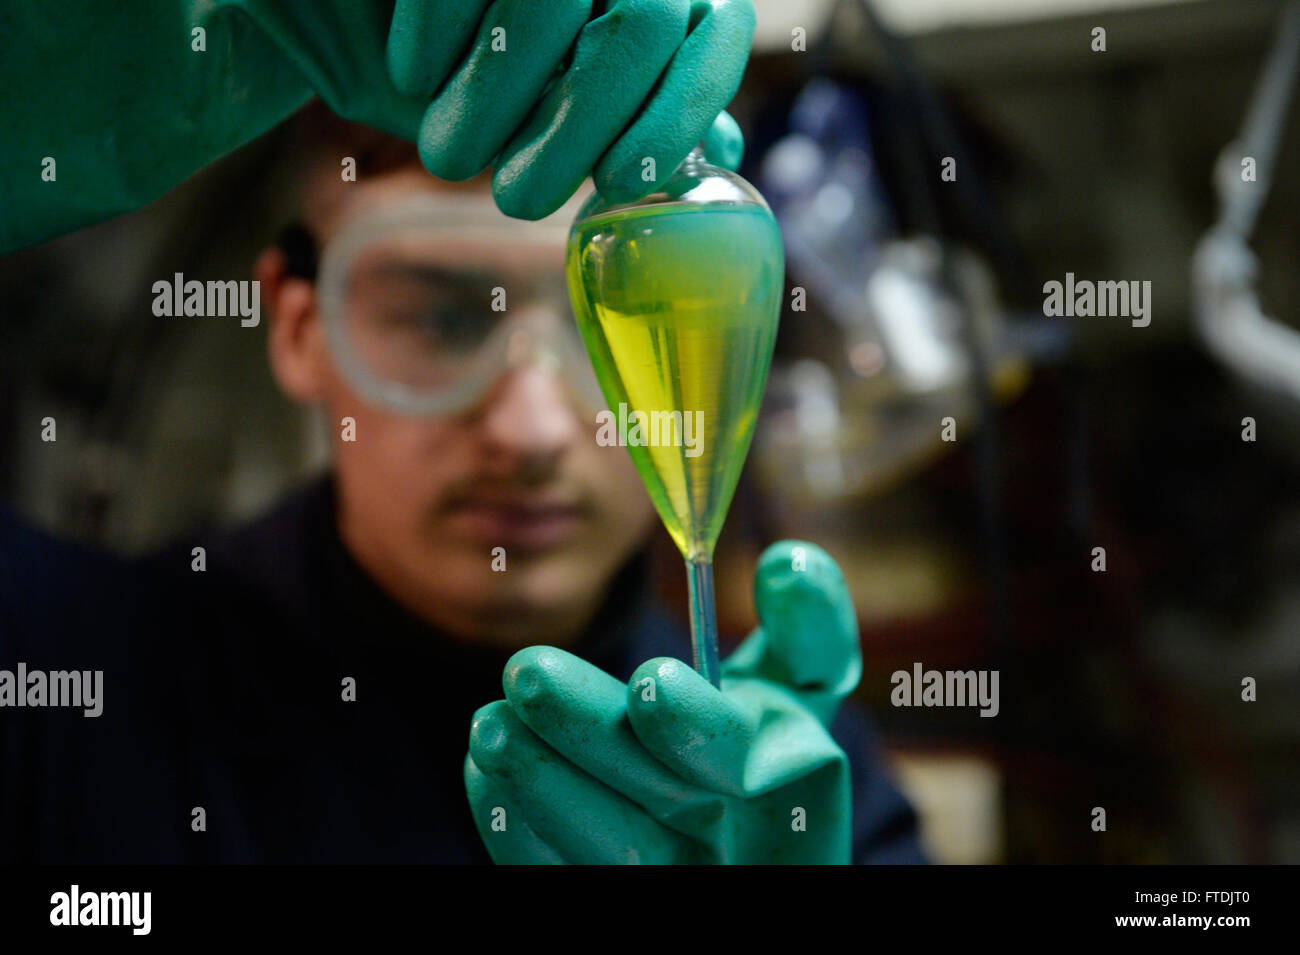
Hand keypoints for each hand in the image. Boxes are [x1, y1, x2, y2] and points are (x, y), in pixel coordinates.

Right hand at [218, 0, 754, 218]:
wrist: (354, 12)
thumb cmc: (470, 67)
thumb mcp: (554, 107)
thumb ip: (636, 119)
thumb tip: (722, 148)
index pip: (710, 29)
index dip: (681, 108)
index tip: (624, 181)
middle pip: (644, 19)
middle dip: (581, 125)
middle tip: (519, 199)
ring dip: (496, 99)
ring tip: (448, 157)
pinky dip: (439, 36)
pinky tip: (415, 73)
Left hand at [464, 541, 862, 863]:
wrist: (739, 838)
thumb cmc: (762, 738)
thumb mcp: (792, 683)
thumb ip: (800, 624)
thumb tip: (789, 563)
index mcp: (800, 767)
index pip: (780, 739)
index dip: (708, 722)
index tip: (651, 676)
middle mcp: (754, 829)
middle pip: (680, 793)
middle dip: (599, 735)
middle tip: (530, 673)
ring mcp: (689, 871)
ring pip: (620, 847)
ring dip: (547, 781)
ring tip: (491, 720)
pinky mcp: (624, 892)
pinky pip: (564, 876)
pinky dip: (520, 828)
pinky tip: (484, 768)